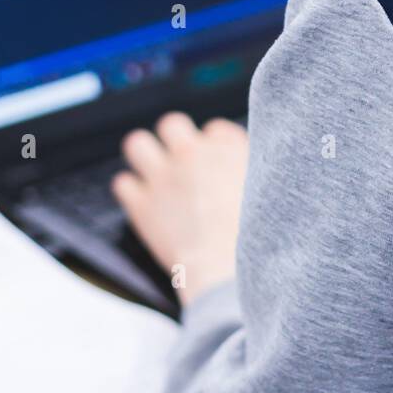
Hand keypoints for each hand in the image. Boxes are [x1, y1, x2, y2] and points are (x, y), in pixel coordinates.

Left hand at [112, 113, 248, 306]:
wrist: (229, 268)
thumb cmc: (259, 236)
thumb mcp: (269, 191)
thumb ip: (253, 172)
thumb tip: (247, 170)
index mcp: (228, 147)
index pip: (214, 130)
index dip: (214, 147)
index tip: (216, 164)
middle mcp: (192, 153)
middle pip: (172, 124)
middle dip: (175, 141)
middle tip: (182, 164)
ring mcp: (162, 176)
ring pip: (137, 144)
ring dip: (144, 157)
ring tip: (154, 175)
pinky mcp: (141, 204)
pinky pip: (123, 183)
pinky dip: (132, 192)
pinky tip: (145, 204)